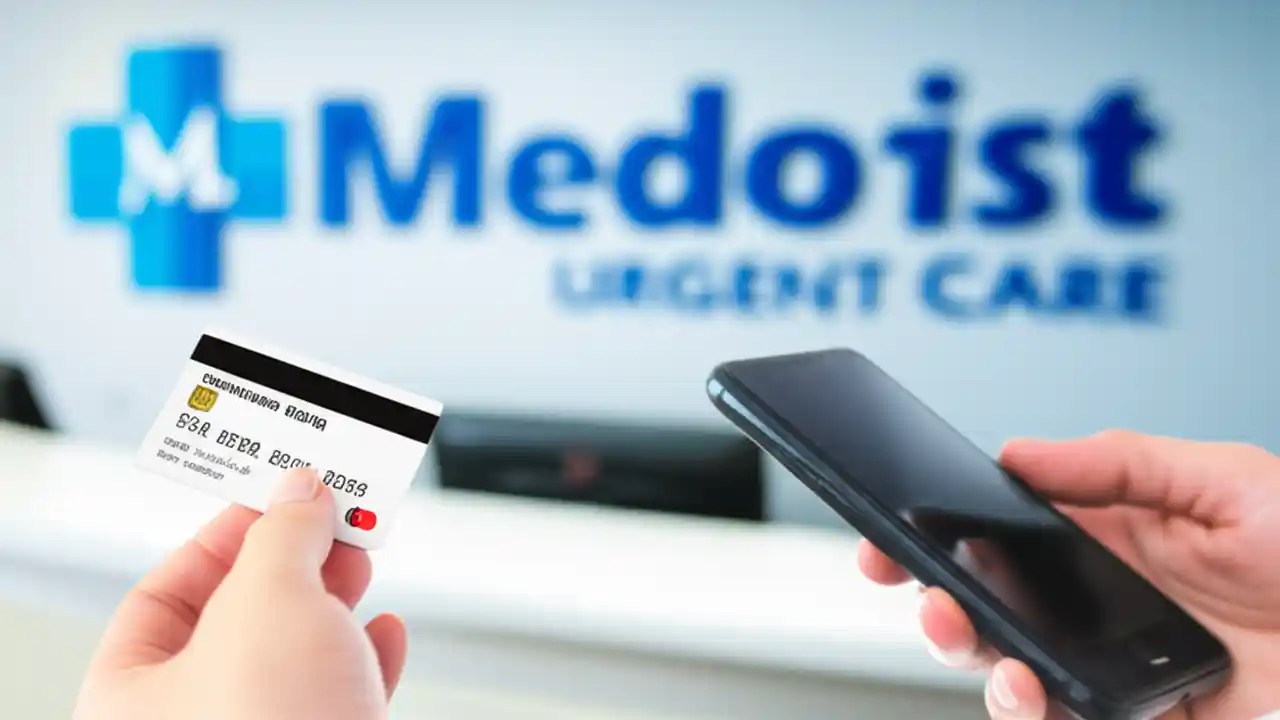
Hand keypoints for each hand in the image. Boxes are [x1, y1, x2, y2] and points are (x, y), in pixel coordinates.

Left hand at [74, 468, 407, 719]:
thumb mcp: (270, 601)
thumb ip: (283, 534)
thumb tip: (299, 494)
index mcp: (132, 696)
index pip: (163, 593)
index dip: (221, 536)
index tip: (273, 498)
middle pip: (239, 618)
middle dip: (292, 561)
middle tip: (328, 517)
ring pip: (295, 655)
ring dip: (335, 599)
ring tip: (362, 559)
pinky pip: (339, 695)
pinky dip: (365, 656)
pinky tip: (383, 632)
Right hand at [857, 432, 1279, 718]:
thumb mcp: (1231, 482)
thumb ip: (1120, 463)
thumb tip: (1020, 453)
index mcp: (1109, 537)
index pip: (1002, 530)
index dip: (940, 527)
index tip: (895, 523)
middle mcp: (1097, 605)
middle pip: (986, 599)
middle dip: (929, 587)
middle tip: (905, 574)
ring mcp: (1109, 669)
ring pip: (1003, 665)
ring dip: (962, 646)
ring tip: (959, 626)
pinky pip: (1051, 718)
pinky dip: (1021, 704)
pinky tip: (1025, 683)